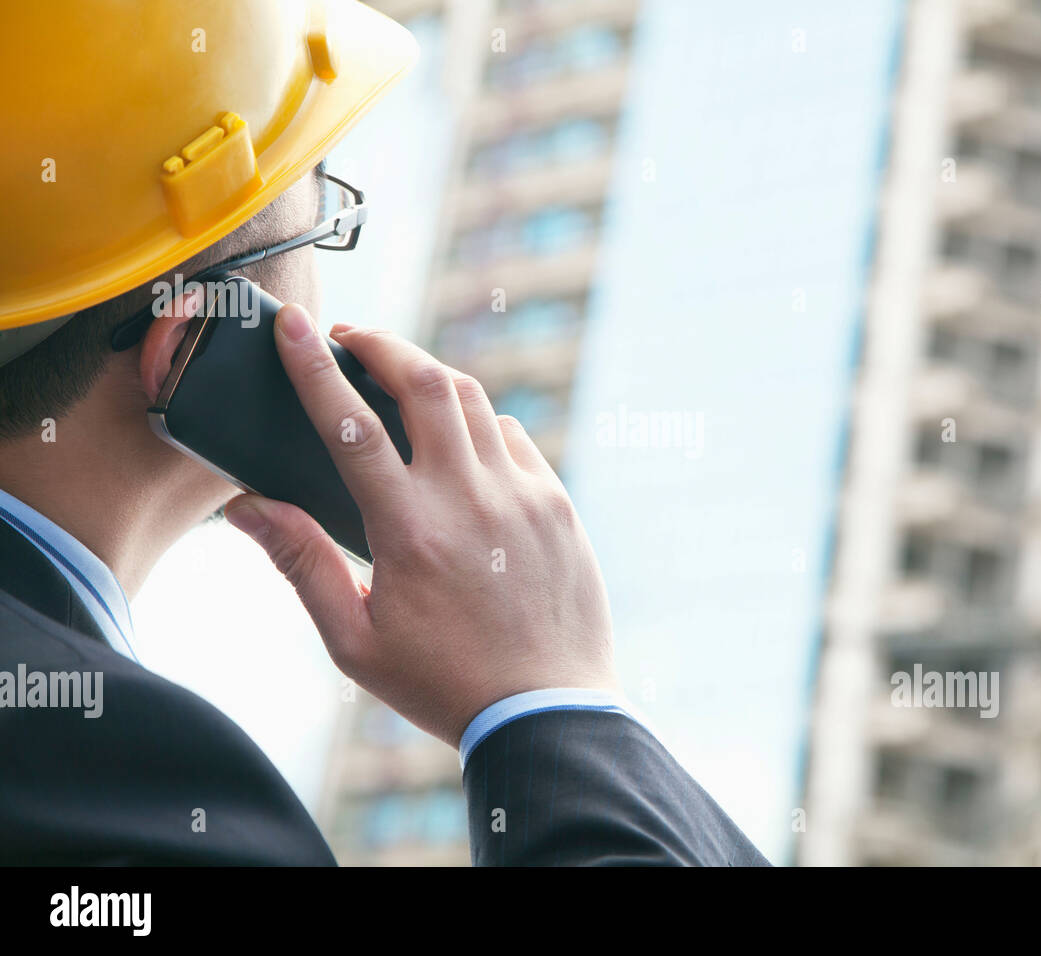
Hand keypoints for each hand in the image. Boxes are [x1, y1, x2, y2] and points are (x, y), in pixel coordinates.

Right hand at [223, 304, 618, 746]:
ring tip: (399, 379)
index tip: (293, 326)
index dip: (314, 367)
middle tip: (352, 338)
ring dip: (431, 376)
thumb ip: (301, 565)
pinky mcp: (557, 504)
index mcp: (410, 531)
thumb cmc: (447, 684)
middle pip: (426, 384)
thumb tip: (248, 508)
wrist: (549, 710)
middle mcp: (470, 498)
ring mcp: (522, 495)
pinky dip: (480, 422)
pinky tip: (459, 439)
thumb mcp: (355, 642)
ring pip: (475, 401)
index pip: (351, 425)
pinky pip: (514, 437)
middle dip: (383, 344)